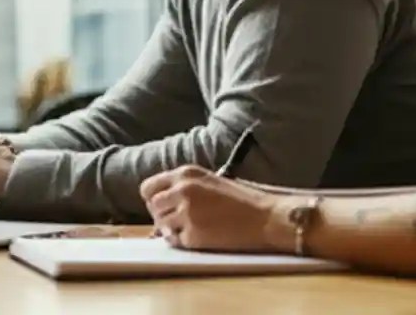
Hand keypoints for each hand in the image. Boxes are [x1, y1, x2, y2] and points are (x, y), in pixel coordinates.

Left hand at [140, 165, 293, 252]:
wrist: (267, 217)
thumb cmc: (243, 200)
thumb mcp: (209, 182)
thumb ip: (184, 187)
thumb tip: (160, 203)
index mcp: (185, 173)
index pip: (148, 187)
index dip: (154, 199)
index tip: (163, 206)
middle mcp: (182, 190)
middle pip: (152, 206)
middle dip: (161, 215)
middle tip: (176, 220)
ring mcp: (187, 213)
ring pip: (160, 225)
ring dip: (170, 229)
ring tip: (190, 228)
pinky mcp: (193, 235)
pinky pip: (175, 241)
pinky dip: (183, 241)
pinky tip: (199, 237)